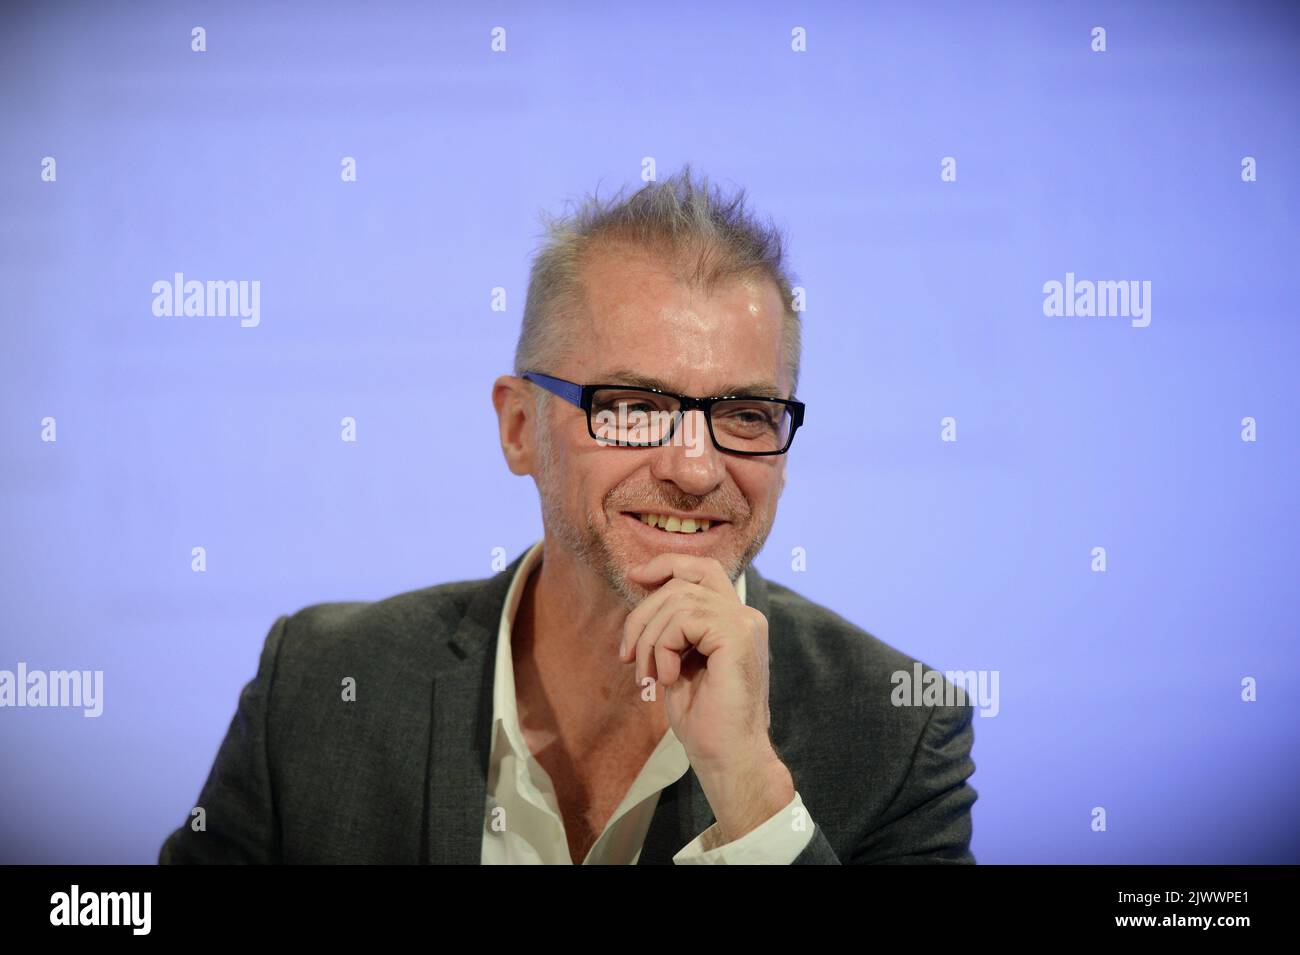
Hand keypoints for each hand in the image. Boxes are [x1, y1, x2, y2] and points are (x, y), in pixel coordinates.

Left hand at [620, 554, 793, 841]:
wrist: (728, 757)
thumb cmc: (704, 720)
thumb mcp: (680, 662)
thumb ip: (673, 628)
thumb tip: (644, 592)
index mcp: (735, 620)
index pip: (702, 568)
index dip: (667, 564)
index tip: (634, 576)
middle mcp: (745, 615)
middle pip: (681, 582)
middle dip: (642, 615)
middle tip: (628, 657)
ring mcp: (743, 623)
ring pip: (676, 600)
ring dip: (649, 639)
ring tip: (649, 676)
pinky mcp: (736, 635)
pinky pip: (682, 620)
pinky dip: (663, 649)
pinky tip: (669, 679)